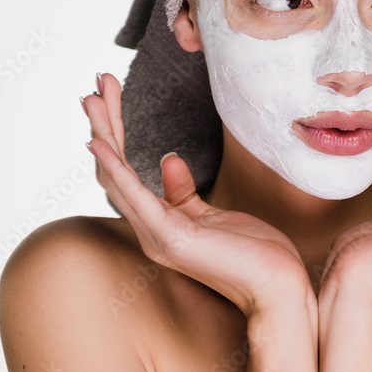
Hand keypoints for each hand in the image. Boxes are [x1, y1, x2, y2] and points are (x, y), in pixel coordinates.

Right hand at [82, 72, 312, 317]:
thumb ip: (184, 191)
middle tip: (93, 84)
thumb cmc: (253, 254)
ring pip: (117, 178)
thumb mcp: (215, 214)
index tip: (108, 95)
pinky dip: (116, 170)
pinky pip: (137, 198)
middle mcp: (149, 231)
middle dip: (104, 124)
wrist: (278, 287)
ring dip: (104, 135)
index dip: (114, 133)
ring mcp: (157, 237)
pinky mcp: (172, 239)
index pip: (126, 171)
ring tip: (92, 98)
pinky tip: (100, 144)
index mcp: (159, 223)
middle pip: (113, 170)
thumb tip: (167, 157)